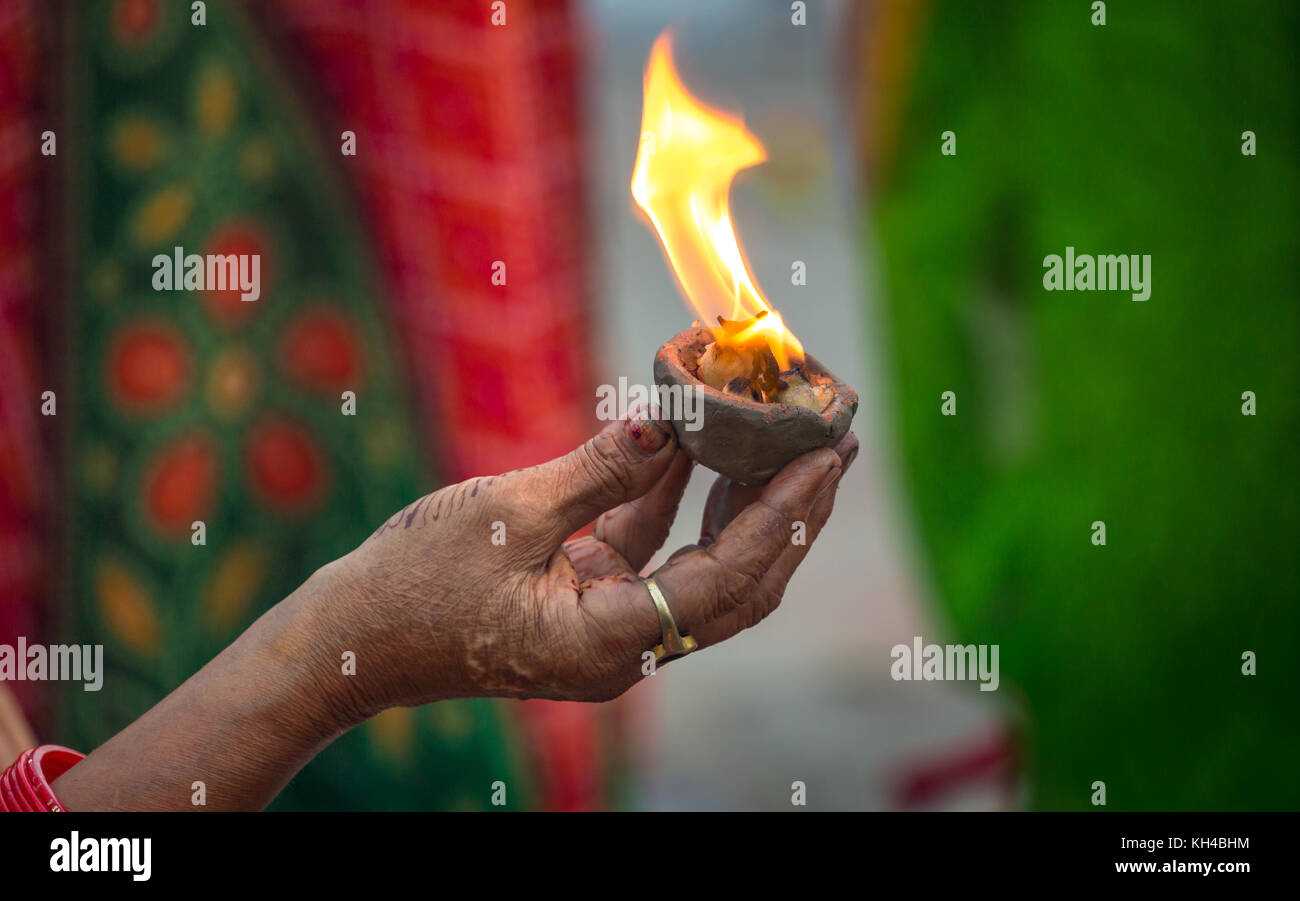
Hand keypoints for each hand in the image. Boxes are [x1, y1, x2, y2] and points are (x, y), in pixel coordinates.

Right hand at [323, 411, 857, 716]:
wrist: (354, 635)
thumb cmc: (415, 583)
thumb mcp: (508, 513)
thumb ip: (599, 470)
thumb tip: (668, 423)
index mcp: (605, 642)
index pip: (724, 582)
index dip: (780, 520)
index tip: (824, 461)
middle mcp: (622, 644)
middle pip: (736, 585)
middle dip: (788, 516)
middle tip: (835, 447)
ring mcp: (608, 624)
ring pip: (704, 569)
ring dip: (745, 507)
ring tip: (794, 445)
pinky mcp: (588, 598)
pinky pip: (654, 551)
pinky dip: (679, 500)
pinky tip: (702, 446)